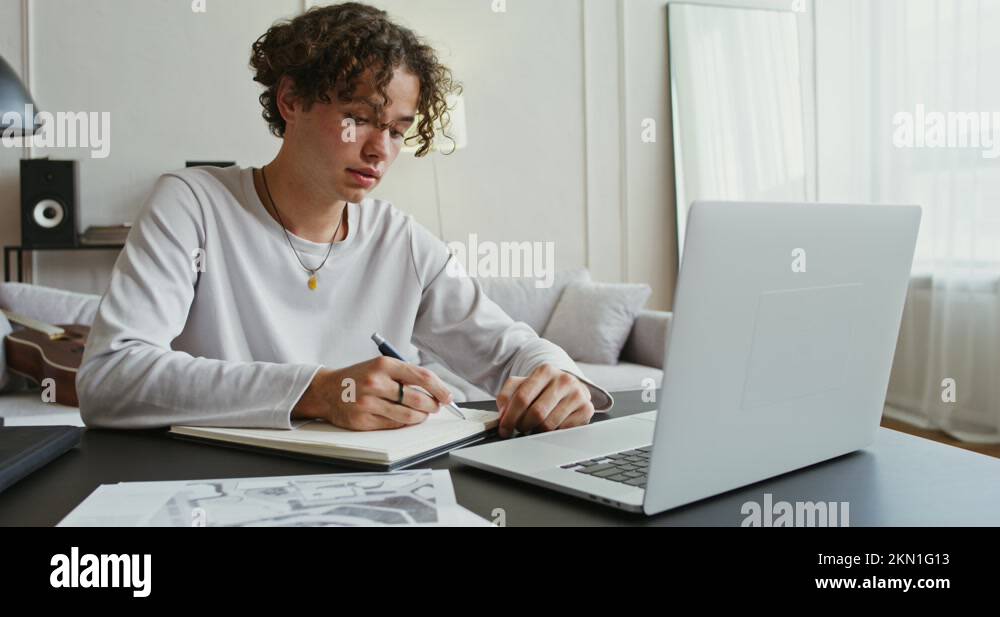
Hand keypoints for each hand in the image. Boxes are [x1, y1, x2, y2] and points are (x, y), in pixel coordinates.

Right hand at [293, 357, 454, 430]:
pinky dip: (404, 423)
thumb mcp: (381, 366)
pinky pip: (394, 425)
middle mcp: (376, 382)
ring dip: (421, 417)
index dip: (440, 389)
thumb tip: (436, 392)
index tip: (448, 396)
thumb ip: (406, 375)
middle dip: (433, 406)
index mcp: (384, 364)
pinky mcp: (363, 420)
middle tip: (436, 407)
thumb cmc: (360, 377)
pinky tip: (405, 419)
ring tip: (422, 414)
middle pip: (418, 398)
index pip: (422, 377)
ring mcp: (368, 402)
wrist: (327, 390)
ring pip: (408, 415)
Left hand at [495, 364, 593, 438]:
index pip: (522, 397)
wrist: (569, 388)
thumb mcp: (523, 385)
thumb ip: (507, 395)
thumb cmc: (543, 389)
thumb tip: (502, 414)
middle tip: (519, 428)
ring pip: (549, 424)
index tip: (504, 428)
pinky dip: (553, 433)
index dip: (510, 417)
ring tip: (534, 426)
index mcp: (545, 371)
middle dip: (523, 425)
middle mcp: (564, 380)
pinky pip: (563, 430)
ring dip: (537, 431)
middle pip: (536, 413)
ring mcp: (578, 394)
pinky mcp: (587, 409)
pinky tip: (551, 426)